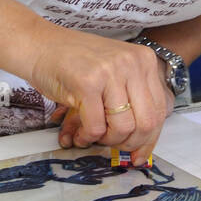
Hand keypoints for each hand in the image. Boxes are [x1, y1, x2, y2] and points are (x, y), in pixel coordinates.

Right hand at [30, 28, 175, 166]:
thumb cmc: (75, 63)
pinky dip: (87, 137)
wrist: (40, 45)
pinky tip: (79, 133)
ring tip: (91, 135)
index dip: (150, 139)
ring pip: (123, 127)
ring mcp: (110, 72)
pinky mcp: (87, 83)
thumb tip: (143, 145)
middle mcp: (132, 63)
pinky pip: (96, 127)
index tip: (140, 155)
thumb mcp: (114, 73)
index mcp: (144, 60)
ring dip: (106, 140)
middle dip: (129, 143)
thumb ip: (132, 101)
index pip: (159, 110)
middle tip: (112, 145)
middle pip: (146, 122)